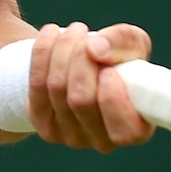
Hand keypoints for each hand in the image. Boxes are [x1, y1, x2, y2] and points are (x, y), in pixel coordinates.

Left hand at [26, 22, 154, 152]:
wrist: (83, 66)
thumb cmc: (118, 60)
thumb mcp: (133, 45)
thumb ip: (124, 41)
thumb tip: (95, 50)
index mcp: (134, 128)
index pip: (126, 131)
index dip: (113, 100)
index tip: (108, 71)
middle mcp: (102, 140)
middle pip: (81, 100)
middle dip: (82, 59)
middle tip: (88, 40)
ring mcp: (70, 136)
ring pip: (57, 87)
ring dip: (64, 49)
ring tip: (76, 30)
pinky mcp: (44, 124)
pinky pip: (37, 83)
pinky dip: (43, 52)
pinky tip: (52, 33)